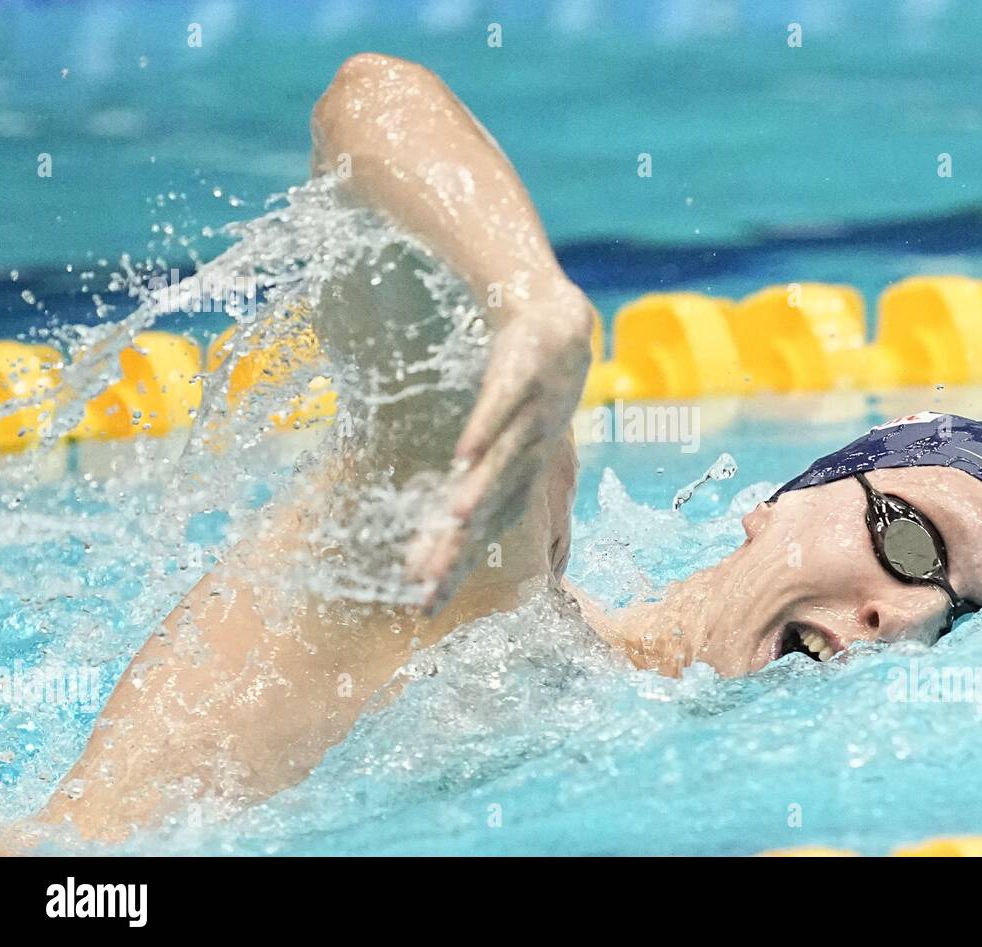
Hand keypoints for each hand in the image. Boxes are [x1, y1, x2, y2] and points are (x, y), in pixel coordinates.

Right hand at [407, 285, 592, 612]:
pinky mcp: (522, 377)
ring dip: (476, 492)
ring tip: (449, 523)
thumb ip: (468, 487)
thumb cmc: (524, 398)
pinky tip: (463, 454)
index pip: (482, 533)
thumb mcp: (499, 448)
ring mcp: (528, 419)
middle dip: (460, 547)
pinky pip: (501, 407)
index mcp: (517, 479)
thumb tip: (438, 529)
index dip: (457, 569)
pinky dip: (484, 430)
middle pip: (489, 510)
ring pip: (499, 463)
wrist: (558, 329)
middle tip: (428, 583)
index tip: (424, 606)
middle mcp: (526, 458)